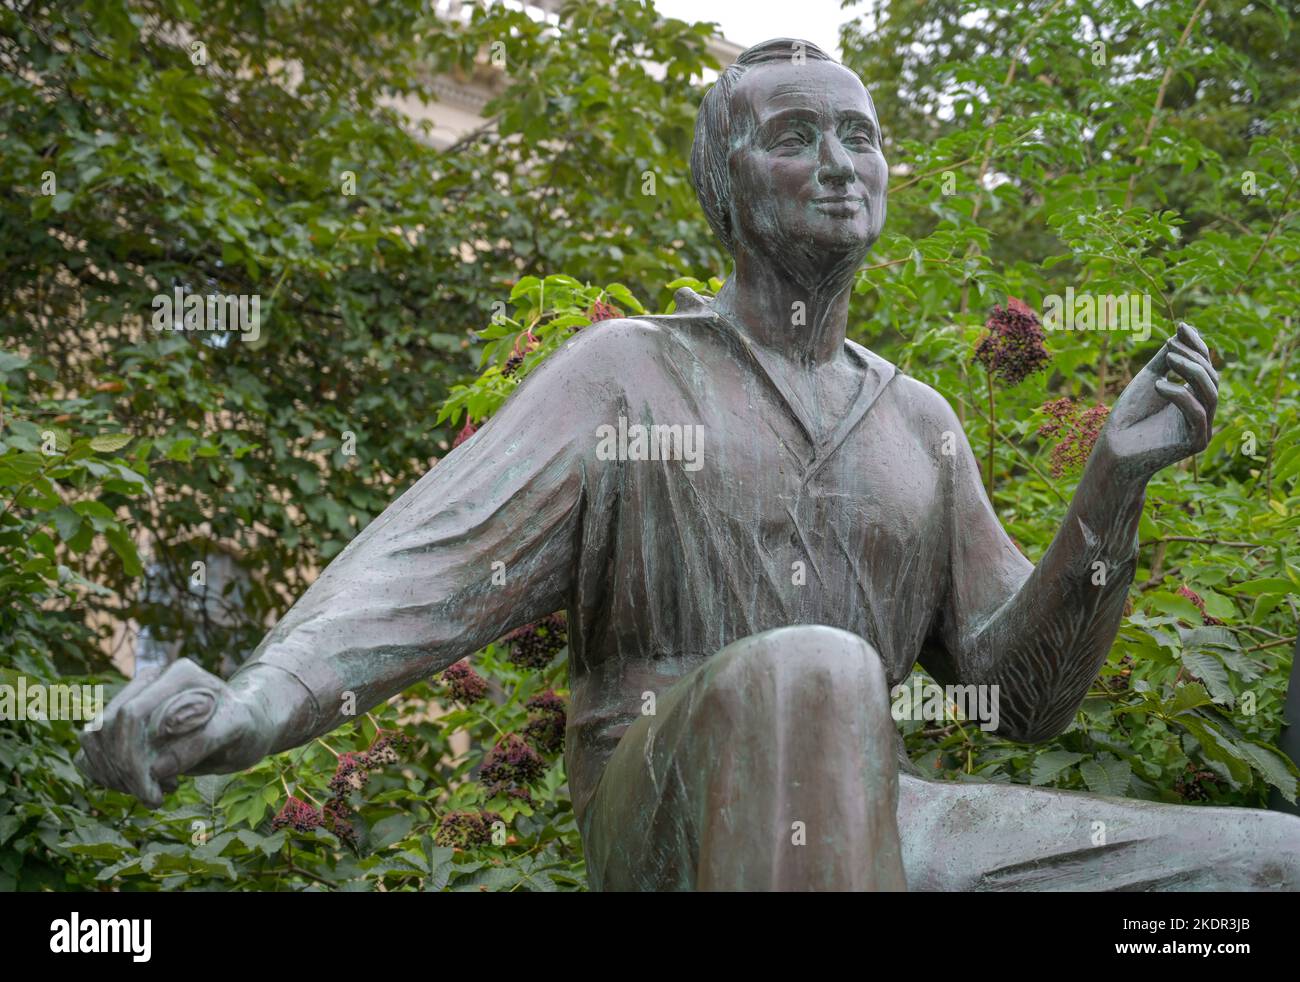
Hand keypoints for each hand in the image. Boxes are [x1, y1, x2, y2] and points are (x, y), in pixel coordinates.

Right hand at [76, 658, 271, 806]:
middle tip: (155, 798)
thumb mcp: (236, 734)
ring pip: (93, 737)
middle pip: (106, 727)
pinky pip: (92, 748)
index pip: (131, 714)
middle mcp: (150, 679)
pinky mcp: (121, 719)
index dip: (131, 759)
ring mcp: (132, 696)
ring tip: (156, 789)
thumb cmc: (245, 726)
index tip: (152, 794)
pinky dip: (106, 773)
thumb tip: (157, 768)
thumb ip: (203, 744)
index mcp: (178, 675)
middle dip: (122, 771)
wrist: (244, 724)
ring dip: (113, 773)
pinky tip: (143, 784)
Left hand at [1095, 322, 1218, 482]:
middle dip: (1194, 358)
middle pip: (1211, 378)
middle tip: (1171, 346)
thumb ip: (1167, 358)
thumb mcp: (1149, 379)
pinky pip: (1197, 413)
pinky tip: (1159, 385)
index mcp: (1195, 397)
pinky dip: (1180, 395)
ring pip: (1211, 394)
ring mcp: (1203, 429)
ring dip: (1192, 372)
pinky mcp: (1196, 443)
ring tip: (1169, 358)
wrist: (1114, 449)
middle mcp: (1203, 413)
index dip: (1197, 346)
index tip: (1181, 326)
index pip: (1204, 367)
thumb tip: (1183, 330)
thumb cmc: (1129, 415)